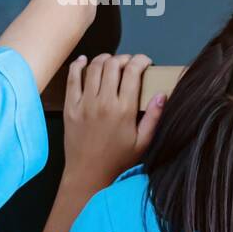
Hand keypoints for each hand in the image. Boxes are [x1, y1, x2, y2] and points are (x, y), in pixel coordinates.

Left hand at [62, 53, 163, 191]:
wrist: (88, 173)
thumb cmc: (118, 160)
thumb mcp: (143, 142)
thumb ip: (154, 117)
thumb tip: (162, 94)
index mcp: (124, 109)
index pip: (132, 72)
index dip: (140, 60)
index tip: (145, 62)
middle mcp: (103, 102)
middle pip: (112, 64)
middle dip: (123, 58)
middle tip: (128, 63)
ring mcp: (84, 103)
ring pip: (93, 67)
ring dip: (104, 59)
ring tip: (110, 62)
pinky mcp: (70, 107)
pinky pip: (72, 79)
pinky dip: (78, 65)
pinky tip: (83, 61)